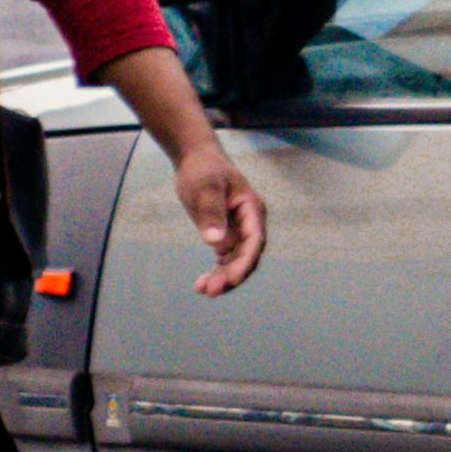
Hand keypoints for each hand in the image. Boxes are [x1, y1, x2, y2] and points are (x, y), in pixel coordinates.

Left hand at [175, 139, 267, 295]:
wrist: (196, 160)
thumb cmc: (203, 169)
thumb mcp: (205, 187)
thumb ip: (212, 213)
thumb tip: (216, 243)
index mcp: (252, 209)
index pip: (254, 242)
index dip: (244, 263)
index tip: (230, 280)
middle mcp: (250, 223)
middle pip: (247, 256)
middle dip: (232, 275)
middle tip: (210, 291)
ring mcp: (239, 230)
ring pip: (236, 260)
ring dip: (223, 277)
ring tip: (203, 290)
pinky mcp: (226, 234)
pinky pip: (226, 258)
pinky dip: (217, 271)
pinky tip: (202, 284)